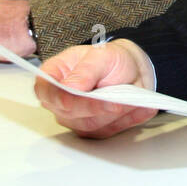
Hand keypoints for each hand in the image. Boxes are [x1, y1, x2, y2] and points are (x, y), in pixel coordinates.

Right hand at [35, 41, 157, 138]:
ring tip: (132, 100)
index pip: (46, 90)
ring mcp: (75, 117)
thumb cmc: (111, 60)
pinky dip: (127, 120)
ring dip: (113, 114)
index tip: (77, 96)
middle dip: (94, 108)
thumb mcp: (101, 55)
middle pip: (68, 113)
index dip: (59, 97)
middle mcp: (60, 99)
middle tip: (115, 102)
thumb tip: (69, 87)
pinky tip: (141, 109)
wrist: (132, 71)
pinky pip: (109, 130)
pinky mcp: (94, 129)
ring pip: (89, 125)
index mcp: (55, 74)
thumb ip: (85, 71)